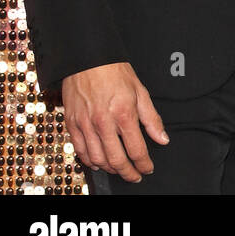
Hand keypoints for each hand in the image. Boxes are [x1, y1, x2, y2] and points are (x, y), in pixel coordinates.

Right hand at [61, 61, 168, 181]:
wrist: (88, 59)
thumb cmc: (114, 71)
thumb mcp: (140, 91)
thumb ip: (151, 118)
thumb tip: (162, 138)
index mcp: (123, 113)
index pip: (136, 148)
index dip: (144, 163)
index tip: (148, 168)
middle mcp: (103, 122)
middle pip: (116, 159)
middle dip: (127, 172)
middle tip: (135, 176)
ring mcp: (85, 124)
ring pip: (97, 159)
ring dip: (110, 169)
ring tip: (119, 169)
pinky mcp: (72, 124)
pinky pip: (80, 150)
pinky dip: (90, 161)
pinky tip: (98, 162)